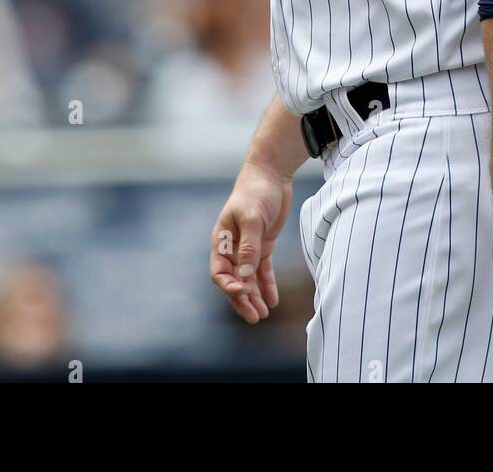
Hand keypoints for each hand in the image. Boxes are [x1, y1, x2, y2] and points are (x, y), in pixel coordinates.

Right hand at [210, 161, 292, 323]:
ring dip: (254, 296)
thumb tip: (245, 275)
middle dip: (242, 300)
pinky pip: (263, 269)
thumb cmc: (256, 191)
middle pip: (234, 280)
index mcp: (222, 240)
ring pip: (248, 278)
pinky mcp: (263, 244)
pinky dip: (267, 284)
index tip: (244, 292)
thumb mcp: (252, 217)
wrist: (271, 174)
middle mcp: (232, 247)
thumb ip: (249, 246)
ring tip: (263, 314)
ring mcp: (248, 246)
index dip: (230, 286)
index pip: (220, 272)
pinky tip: (273, 300)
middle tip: (254, 318)